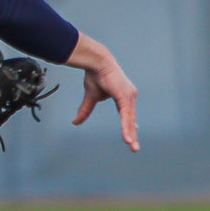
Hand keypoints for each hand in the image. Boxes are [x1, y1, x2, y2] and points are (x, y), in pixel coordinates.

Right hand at [66, 32, 139, 151]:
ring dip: (130, 134)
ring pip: (130, 119)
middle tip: (134, 148)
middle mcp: (129, 96)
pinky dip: (126, 127)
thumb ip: (85, 110)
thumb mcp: (90, 96)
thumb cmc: (95, 75)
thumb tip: (75, 122)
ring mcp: (129, 96)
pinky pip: (126, 116)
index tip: (133, 133)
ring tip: (132, 146)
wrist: (96, 62)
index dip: (129, 124)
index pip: (127, 114)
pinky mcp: (125, 97)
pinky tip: (128, 137)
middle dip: (132, 134)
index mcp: (123, 95)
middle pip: (131, 119)